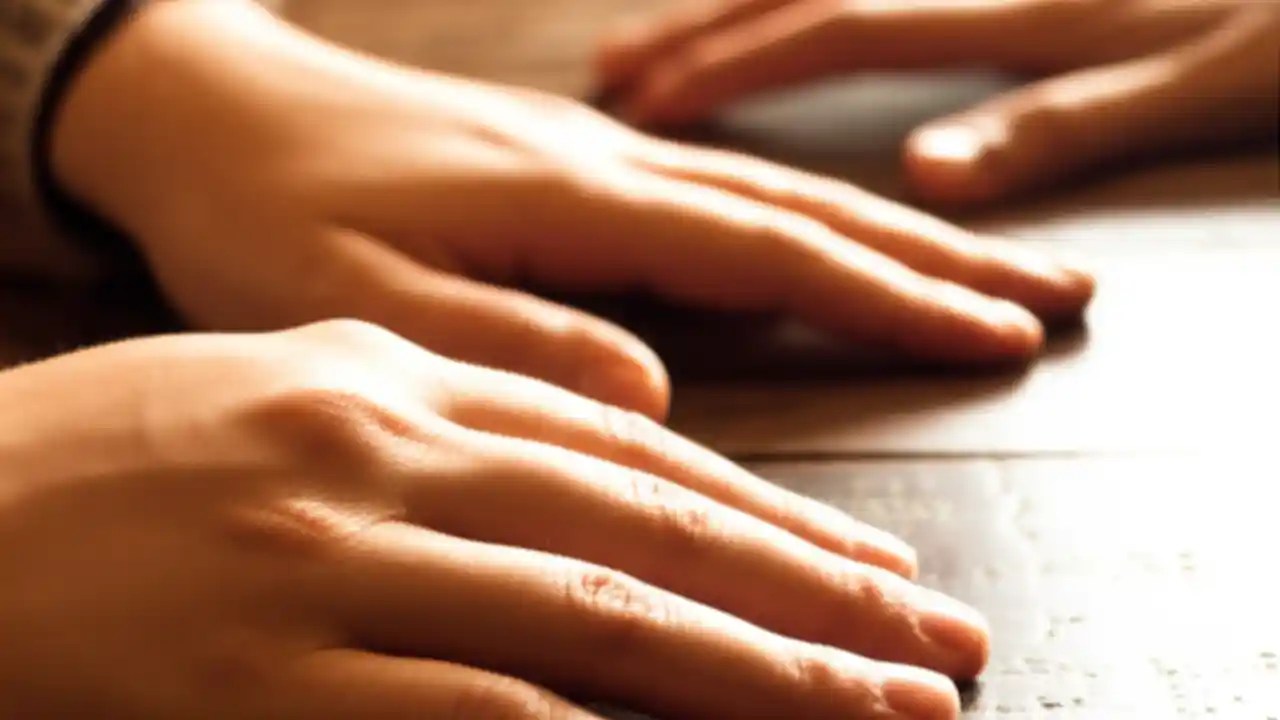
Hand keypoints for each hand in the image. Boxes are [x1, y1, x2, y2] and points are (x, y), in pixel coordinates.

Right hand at [0, 319, 985, 718]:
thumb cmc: (118, 455)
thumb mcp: (290, 383)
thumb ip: (455, 401)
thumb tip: (620, 423)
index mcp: (389, 378)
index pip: (629, 450)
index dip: (768, 515)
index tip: (876, 571)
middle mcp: (381, 460)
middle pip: (646, 532)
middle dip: (811, 598)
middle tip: (936, 647)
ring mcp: (327, 571)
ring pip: (594, 628)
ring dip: (754, 678)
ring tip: (881, 715)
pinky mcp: (266, 684)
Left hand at [51, 0, 1092, 420]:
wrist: (204, 112)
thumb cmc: (265, 211)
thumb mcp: (355, 299)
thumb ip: (506, 342)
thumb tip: (650, 390)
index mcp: (570, 197)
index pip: (767, 250)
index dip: (889, 297)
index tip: (995, 334)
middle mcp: (606, 166)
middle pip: (807, 209)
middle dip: (939, 257)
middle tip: (1054, 294)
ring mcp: (596, 161)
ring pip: (777, 195)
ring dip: (894, 235)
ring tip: (990, 271)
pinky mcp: (572, 171)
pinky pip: (722, 195)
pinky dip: (807, 223)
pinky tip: (834, 242)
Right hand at [600, 0, 1279, 203]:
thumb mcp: (1209, 78)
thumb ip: (1060, 125)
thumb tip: (920, 179)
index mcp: (1025, 9)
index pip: (850, 37)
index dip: (743, 68)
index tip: (650, 108)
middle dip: (710, 36)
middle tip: (617, 77)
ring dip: (740, 13)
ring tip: (653, 51)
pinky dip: (807, 2)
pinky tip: (778, 28)